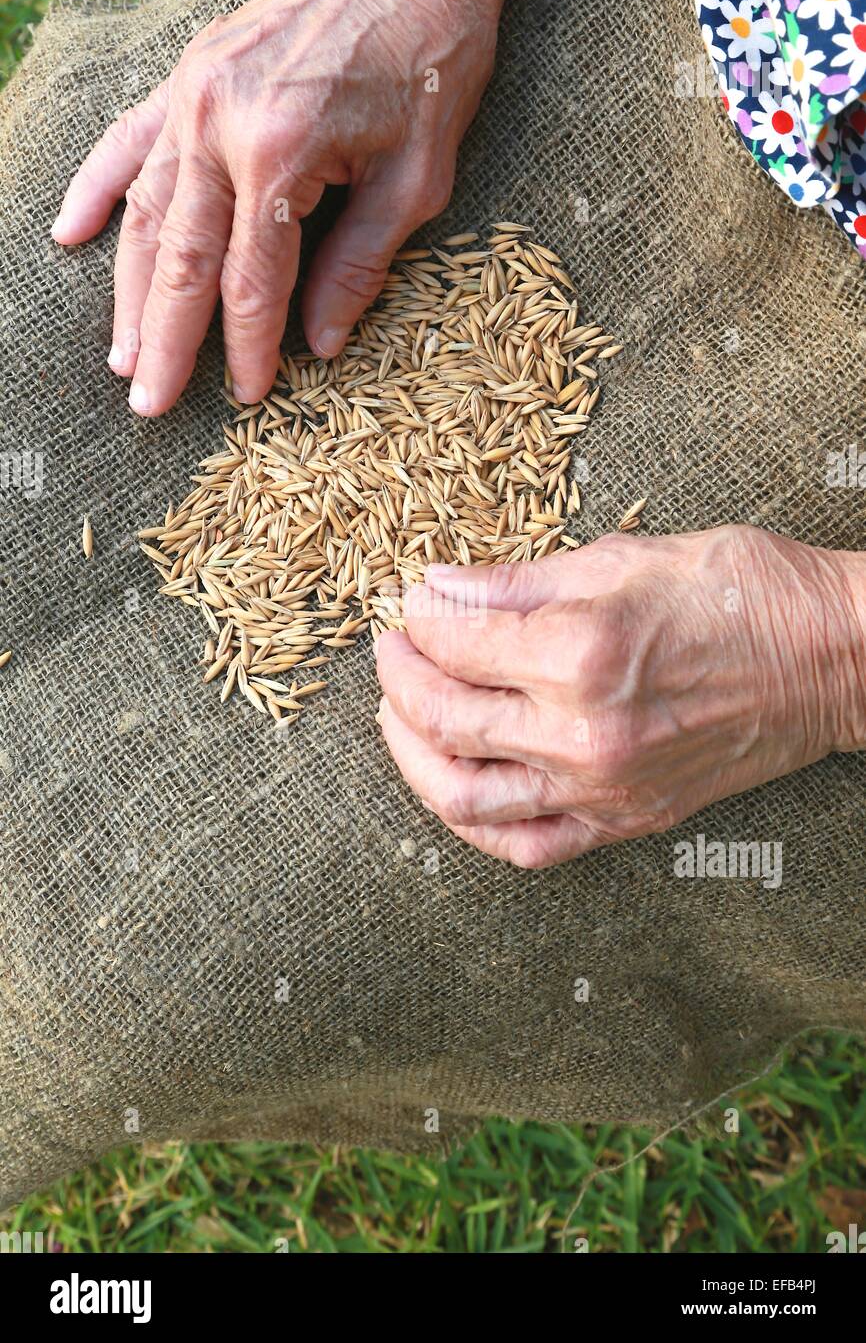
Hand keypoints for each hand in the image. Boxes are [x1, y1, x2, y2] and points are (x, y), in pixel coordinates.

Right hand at [51, 0, 521, 414]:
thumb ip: (361, 265)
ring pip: (147, 211)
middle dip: (166, 339)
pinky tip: (73, 235)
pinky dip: (99, 189)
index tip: (250, 395)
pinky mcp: (188, 73)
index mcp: (279, 151)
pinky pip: (127, 141)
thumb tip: (320, 343)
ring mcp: (192, 93)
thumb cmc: (429, 61)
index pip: (251, 279)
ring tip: (123, 353)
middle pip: (182, 257)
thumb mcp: (417, 179)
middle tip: (149, 402)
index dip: (250, 346)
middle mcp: (218, 122)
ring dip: (131, 289)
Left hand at [375, 526, 865, 867]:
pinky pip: (526, 846)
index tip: (413, 600)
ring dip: (414, 755)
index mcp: (580, 654)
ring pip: (465, 797)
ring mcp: (602, 789)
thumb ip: (518, 583)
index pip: (456, 643)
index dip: (420, 617)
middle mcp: (582, 734)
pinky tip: (455, 784)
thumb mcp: (624, 557)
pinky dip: (474, 822)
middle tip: (394, 648)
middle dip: (400, 678)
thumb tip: (440, 587)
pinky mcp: (624, 821)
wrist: (834, 660)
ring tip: (404, 715)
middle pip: (444, 719)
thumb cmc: (744, 593)